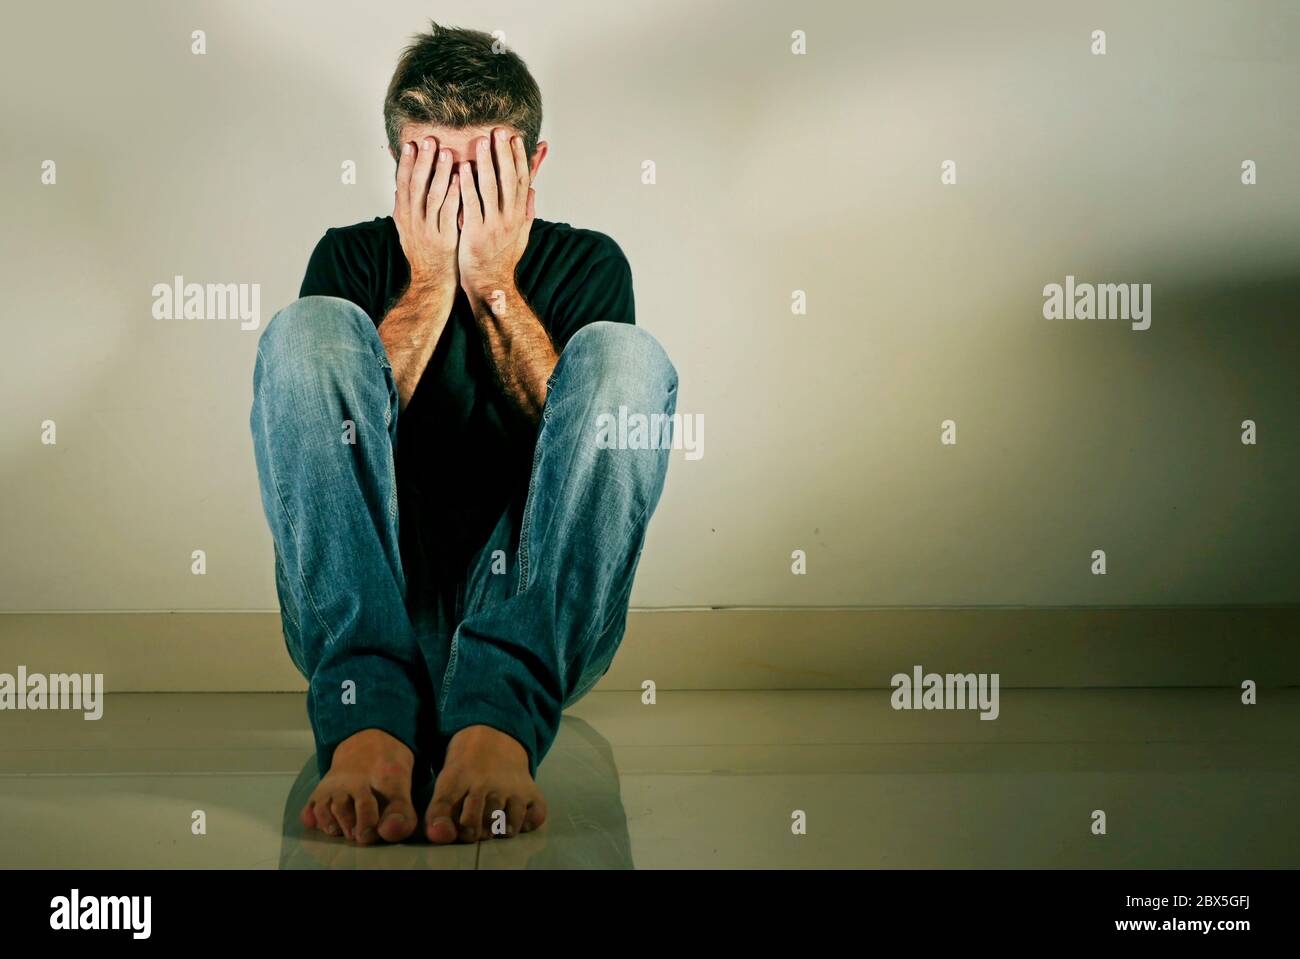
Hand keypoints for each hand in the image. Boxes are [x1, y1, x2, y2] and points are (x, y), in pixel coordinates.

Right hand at [393, 136, 459, 290]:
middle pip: (416, 186)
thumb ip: (404, 208)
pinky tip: (460, 180)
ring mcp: (428, 230)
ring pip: (432, 197)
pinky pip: (449, 213)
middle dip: (422, 161)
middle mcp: (413, 221)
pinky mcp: (445, 240)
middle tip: (429, 140)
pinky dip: (453, 195)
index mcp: (404, 216)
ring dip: (439, 173)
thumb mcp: (407, 230)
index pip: (403, 184)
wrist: (432, 283)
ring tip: (446, 152)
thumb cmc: (424, 254)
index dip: (407, 163)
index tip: (411, 143)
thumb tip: (398, 186)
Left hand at [457, 128, 535, 298]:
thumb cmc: (502, 260)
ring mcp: (494, 225)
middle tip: (499, 131)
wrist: (490, 284)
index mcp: (520, 216)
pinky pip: (472, 204)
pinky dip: (467, 185)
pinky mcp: (476, 233)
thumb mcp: (521, 235)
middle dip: (504, 154)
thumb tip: (533, 190)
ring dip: (487, 163)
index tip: (515, 138)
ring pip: (491, 188)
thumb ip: (527, 211)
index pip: (522, 180)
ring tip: (481, 141)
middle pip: (509, 180)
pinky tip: (462, 169)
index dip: (519, 158)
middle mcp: (510, 218)